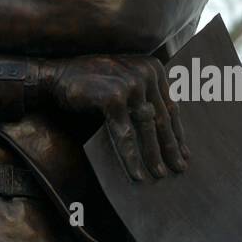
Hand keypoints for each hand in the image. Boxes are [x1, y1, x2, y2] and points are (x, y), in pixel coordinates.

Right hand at [38, 53, 187, 180]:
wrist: (57, 76)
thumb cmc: (92, 82)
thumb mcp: (125, 82)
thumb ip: (146, 97)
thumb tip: (169, 130)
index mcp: (153, 67)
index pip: (170, 106)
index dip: (177, 132)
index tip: (184, 153)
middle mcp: (146, 72)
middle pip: (161, 118)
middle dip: (170, 147)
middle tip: (179, 168)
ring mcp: (131, 84)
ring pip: (146, 128)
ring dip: (153, 155)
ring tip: (159, 174)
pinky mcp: (114, 98)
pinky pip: (126, 135)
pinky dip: (131, 157)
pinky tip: (137, 173)